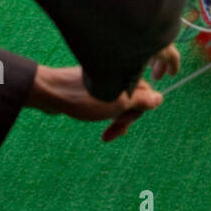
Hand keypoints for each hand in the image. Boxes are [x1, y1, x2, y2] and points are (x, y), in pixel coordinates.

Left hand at [28, 44, 180, 141]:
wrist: (51, 93)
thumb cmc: (84, 99)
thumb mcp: (117, 104)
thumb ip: (141, 100)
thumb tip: (160, 98)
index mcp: (128, 76)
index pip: (147, 95)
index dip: (137, 113)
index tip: (122, 125)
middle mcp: (119, 76)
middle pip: (134, 99)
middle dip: (125, 118)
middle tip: (110, 133)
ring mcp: (105, 81)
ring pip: (120, 102)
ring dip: (115, 119)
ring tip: (104, 133)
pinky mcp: (93, 87)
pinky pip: (107, 101)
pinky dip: (104, 113)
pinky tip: (95, 118)